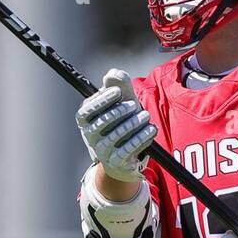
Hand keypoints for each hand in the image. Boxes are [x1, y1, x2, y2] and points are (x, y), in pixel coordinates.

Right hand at [76, 68, 156, 182]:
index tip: (118, 91)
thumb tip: (113, 74)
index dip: (101, 100)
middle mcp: (90, 136)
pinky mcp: (115, 163)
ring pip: (115, 137)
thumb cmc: (122, 121)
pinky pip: (126, 151)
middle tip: (134, 105)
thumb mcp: (121, 101)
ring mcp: (101, 151)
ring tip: (145, 116)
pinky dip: (140, 139)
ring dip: (132, 124)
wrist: (125, 156)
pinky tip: (150, 130)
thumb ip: (118, 84)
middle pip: (101, 123)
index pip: (86, 110)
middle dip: (120, 111)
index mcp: (86, 120)